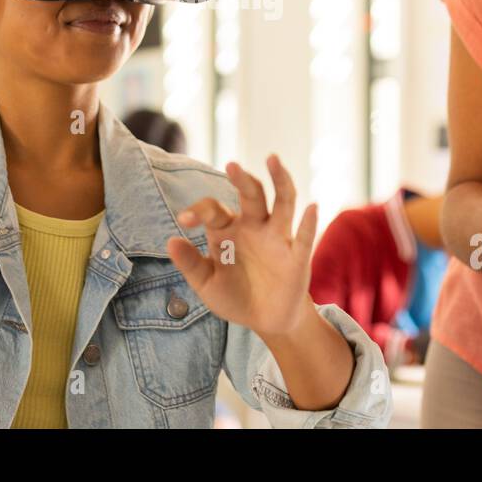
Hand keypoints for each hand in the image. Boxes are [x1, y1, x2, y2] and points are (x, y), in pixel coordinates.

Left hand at [166, 156, 317, 336]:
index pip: (213, 209)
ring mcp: (277, 238)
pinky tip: (312, 207)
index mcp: (227, 230)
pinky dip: (309, 222)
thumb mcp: (207, 284)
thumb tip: (170, 242)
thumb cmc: (235, 296)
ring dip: (280, 181)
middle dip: (242, 179)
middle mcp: (253, 226)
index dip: (198, 210)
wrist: (266, 321)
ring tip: (273, 159)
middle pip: (251, 194)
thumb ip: (190, 264)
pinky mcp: (297, 257)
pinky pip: (304, 237)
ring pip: (282, 202)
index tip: (184, 219)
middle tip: (231, 165)